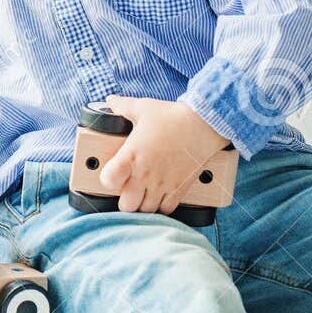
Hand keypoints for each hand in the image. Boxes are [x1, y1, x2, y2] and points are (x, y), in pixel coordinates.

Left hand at [98, 95, 229, 214]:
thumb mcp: (143, 107)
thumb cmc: (172, 116)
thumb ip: (122, 106)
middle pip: (126, 205)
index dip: (107, 179)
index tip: (113, 174)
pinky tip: (160, 195)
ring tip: (144, 192)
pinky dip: (162, 206)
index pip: (108, 181)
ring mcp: (163, 184)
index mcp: (131, 156)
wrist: (204, 124)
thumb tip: (110, 101)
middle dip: (125, 198)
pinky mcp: (179, 189)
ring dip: (143, 204)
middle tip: (129, 188)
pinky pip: (167, 210)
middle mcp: (145, 174)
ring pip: (146, 210)